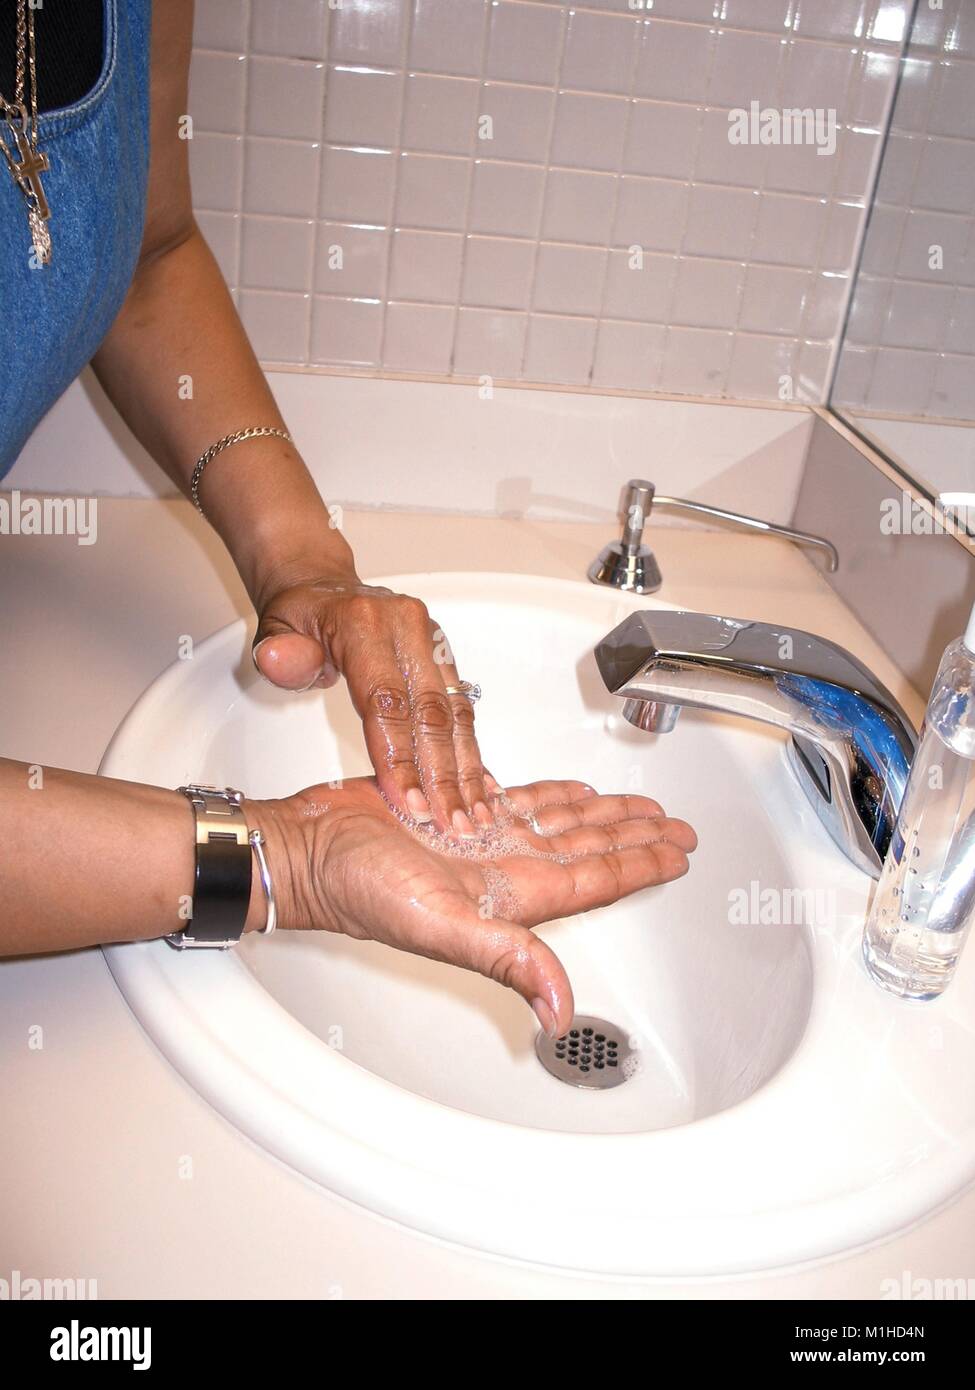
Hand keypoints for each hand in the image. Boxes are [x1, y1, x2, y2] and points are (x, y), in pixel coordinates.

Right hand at [249, 777, 696, 1035]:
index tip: (680, 855)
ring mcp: (483, 840)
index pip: (597, 880)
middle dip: (637, 839)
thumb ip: (508, 959)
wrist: (310, 846)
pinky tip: (573, 791)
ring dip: (603, 815)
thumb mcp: (442, 926)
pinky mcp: (457, 809)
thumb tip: (561, 1011)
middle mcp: (505, 868)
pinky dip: (553, 794)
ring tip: (640, 808)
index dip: (642, 867)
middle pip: (591, 849)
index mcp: (513, 895)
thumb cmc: (360, 888)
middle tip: (678, 829)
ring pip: (563, 821)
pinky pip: (520, 799)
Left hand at [252, 573, 490, 835]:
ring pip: (456, 712)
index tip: (409, 804)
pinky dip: (471, 752)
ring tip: (473, 818)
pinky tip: (482, 788)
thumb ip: (280, 653)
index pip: (385, 698)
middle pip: (431, 711)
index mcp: (363, 622)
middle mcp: (407, 626)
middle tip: (451, 825)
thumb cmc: (300, 617)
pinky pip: (463, 708)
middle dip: (442, 775)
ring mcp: (432, 639)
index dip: (398, 755)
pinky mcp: (445, 655)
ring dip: (467, 770)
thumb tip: (280, 661)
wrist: (326, 587)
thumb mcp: (275, 627)